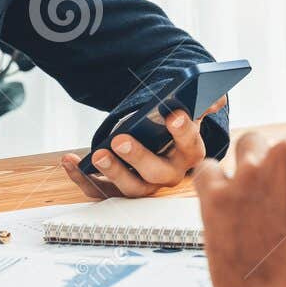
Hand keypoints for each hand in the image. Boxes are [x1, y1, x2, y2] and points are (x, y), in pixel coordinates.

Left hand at [60, 96, 226, 198]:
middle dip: (139, 158)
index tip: (174, 113)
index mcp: (189, 154)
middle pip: (157, 173)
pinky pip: (98, 190)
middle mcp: (168, 175)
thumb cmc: (170, 126)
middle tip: (121, 139)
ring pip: (130, 188)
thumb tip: (216, 96)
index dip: (183, 131)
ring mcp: (142, 186)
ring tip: (97, 153)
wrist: (156, 144)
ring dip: (112, 172)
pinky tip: (69, 160)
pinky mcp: (117, 190)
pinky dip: (82, 177)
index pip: (191, 146)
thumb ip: (202, 101)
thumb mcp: (187, 111)